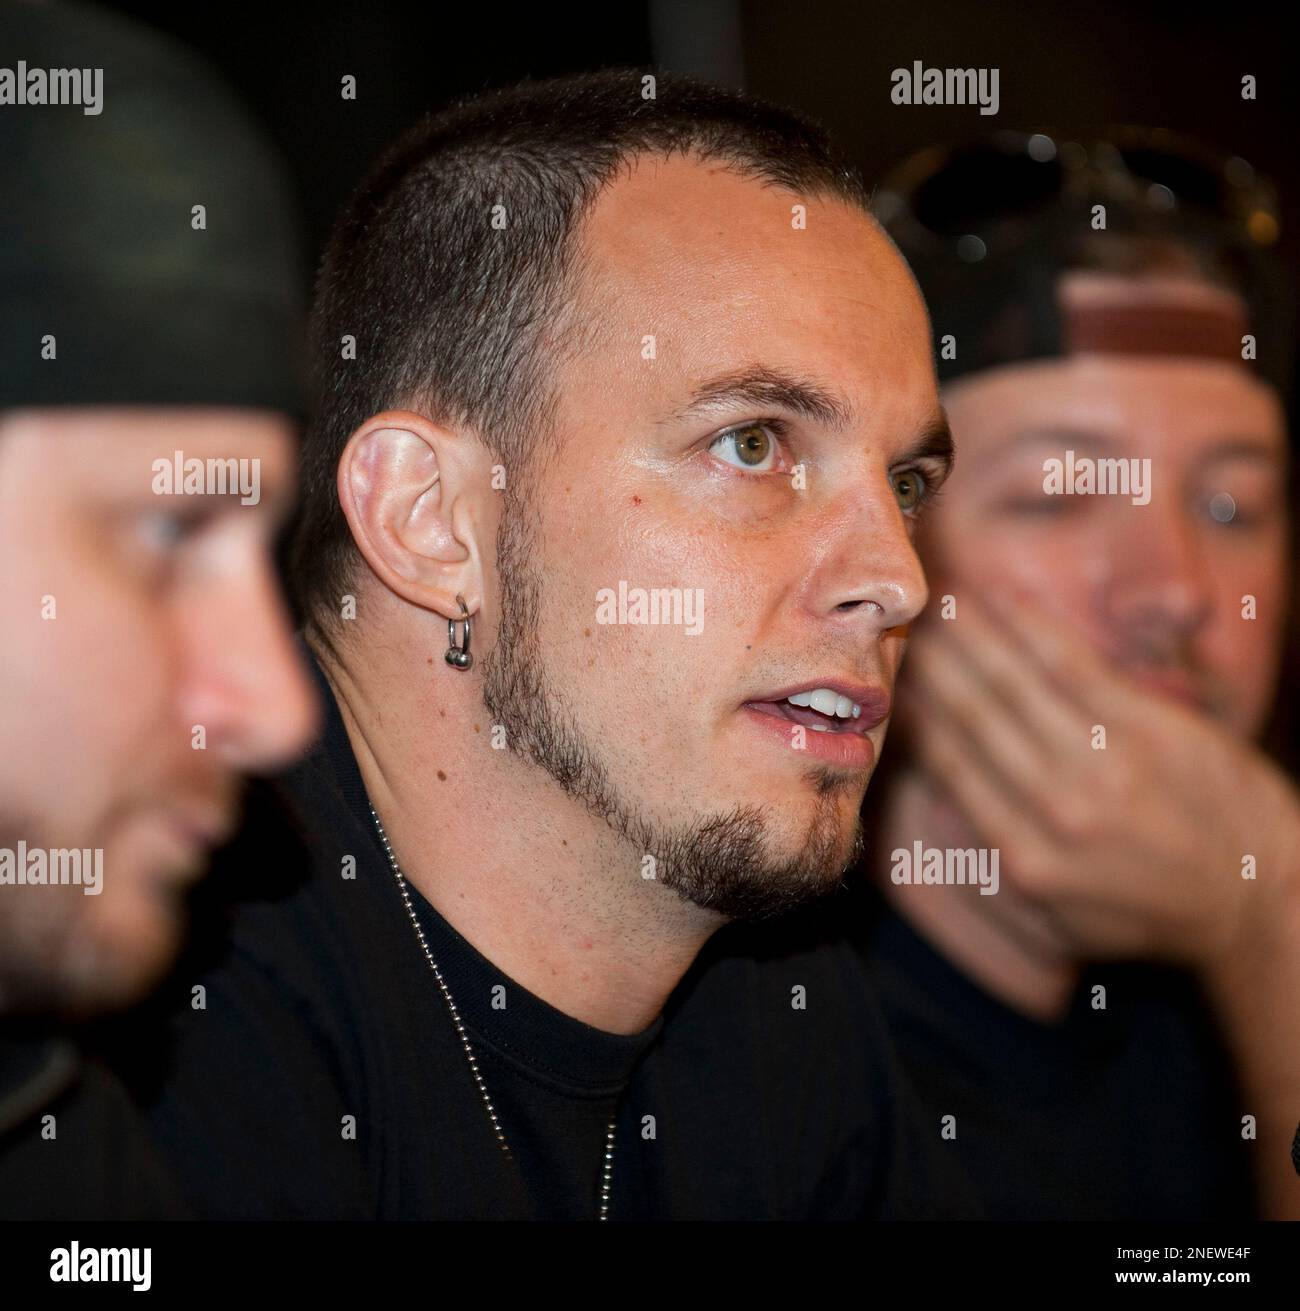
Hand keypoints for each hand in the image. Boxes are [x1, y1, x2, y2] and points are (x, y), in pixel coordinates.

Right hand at [900, 593, 1299, 967]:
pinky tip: (1000, 601)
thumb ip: (987, 871)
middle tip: (898, 627)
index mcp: (1025, 859)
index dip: (914, 716)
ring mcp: (1104, 763)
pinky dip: (1029, 627)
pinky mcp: (1147, 726)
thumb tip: (930, 803)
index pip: (950, 767)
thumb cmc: (1147, 910)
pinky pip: (1073, 664)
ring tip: (937, 604)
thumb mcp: (1055, 924)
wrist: (1254, 896)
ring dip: (968, 635)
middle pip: (973, 717)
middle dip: (929, 665)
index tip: (890, 684)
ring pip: (1014, 682)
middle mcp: (1057, 809)